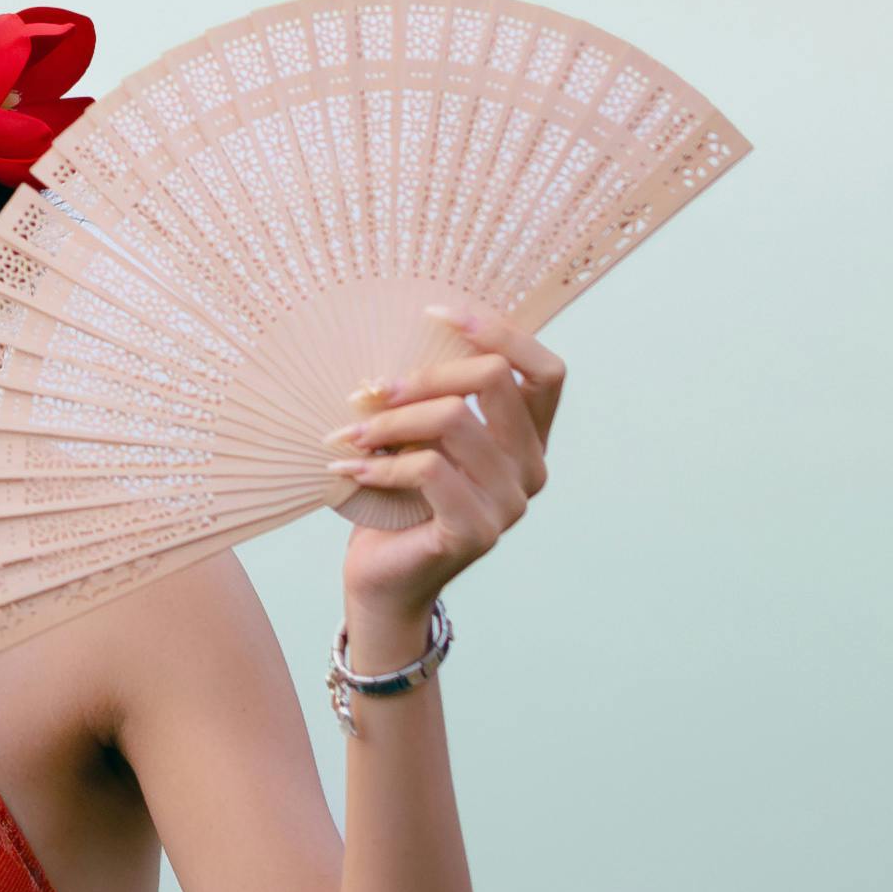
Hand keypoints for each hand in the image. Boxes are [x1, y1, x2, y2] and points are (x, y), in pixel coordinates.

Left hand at [329, 300, 564, 658]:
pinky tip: (346, 466)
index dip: (502, 332)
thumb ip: (436, 395)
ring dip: (389, 419)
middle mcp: (532, 469)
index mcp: (529, 439)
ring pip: (454, 420)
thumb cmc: (399, 495)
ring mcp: (510, 504)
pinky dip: (379, 462)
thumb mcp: (421, 433)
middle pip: (493, 380)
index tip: (437, 312)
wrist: (383, 578)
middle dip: (424, 373)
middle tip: (369, 388)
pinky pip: (428, 469)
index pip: (546, 370)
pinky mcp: (477, 531)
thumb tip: (411, 326)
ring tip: (347, 432)